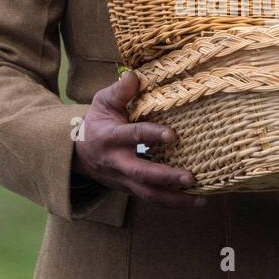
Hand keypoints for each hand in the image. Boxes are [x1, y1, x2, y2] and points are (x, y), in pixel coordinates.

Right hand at [73, 70, 206, 209]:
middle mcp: (117, 162)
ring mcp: (124, 180)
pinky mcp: (131, 190)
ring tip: (200, 200)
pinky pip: (152, 199)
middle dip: (166, 177)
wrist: (78, 154)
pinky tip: (195, 201)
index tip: (173, 135)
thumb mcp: (102, 102)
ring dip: (174, 200)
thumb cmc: (97, 123)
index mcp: (110, 138)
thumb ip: (119, 91)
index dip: (151, 135)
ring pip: (148, 195)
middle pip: (142, 175)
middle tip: (190, 177)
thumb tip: (134, 75)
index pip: (132, 136)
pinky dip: (173, 202)